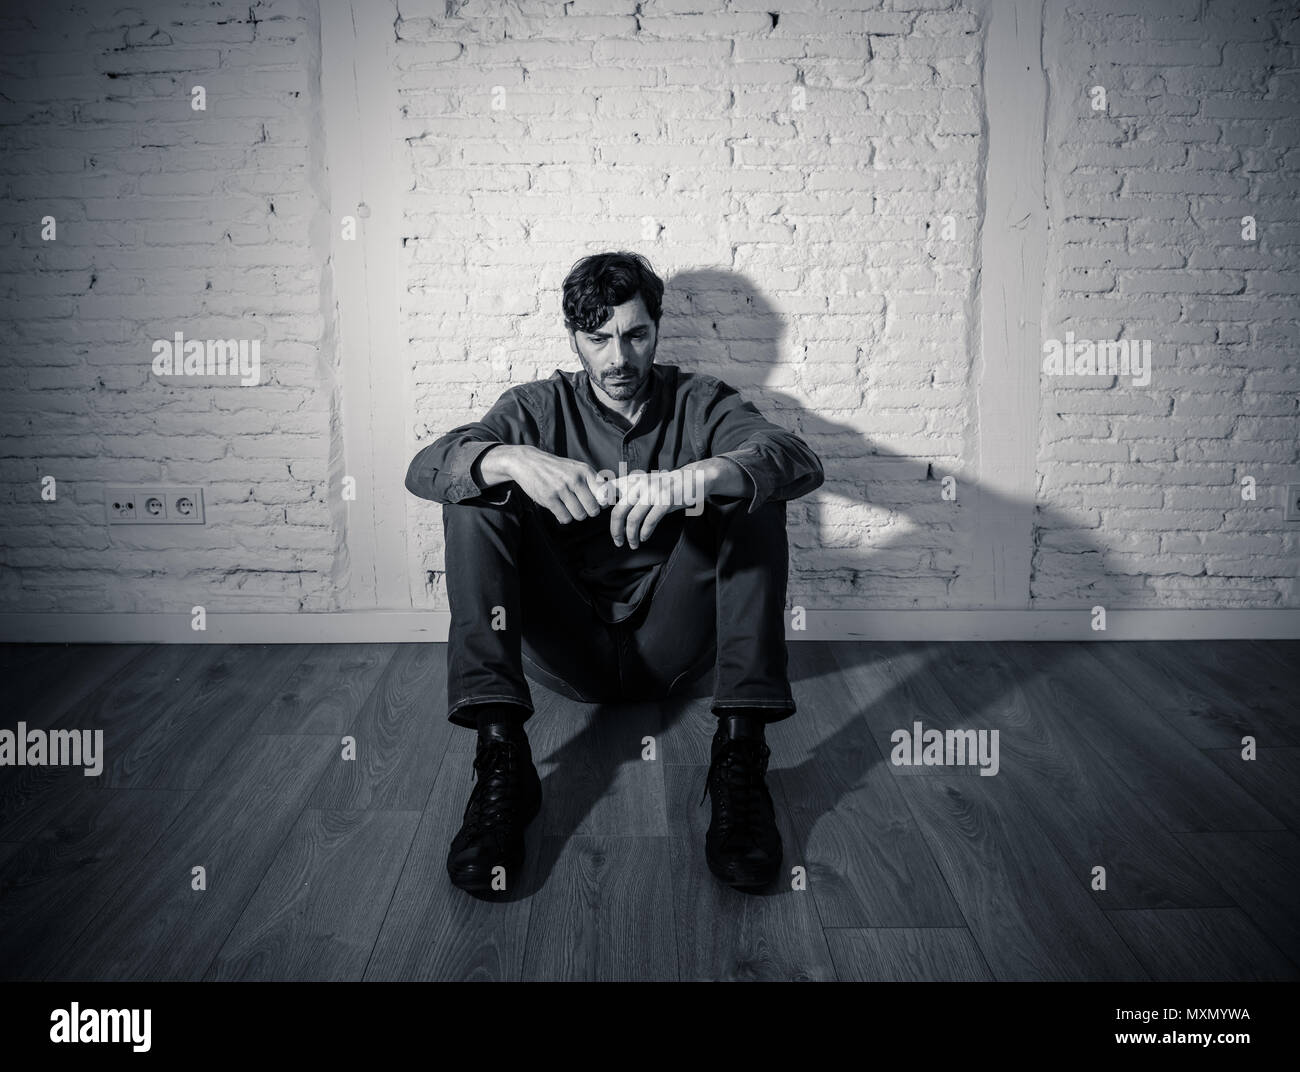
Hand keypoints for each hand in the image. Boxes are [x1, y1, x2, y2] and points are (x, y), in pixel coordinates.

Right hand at [481, 445, 610, 523]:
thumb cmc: (557, 468)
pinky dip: (563, 517)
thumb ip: (593, 482)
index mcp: (585, 471)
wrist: (528, 462)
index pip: (605, 494)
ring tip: (568, 506)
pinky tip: (559, 509)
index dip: (602, 503)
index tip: (596, 502)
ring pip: (580, 515)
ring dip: (575, 515)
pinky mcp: (548, 498)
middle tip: (580, 506)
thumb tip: (608, 501)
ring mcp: (561, 489)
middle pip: (593, 509)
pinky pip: (565, 518)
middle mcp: (575, 479)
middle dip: (588, 511)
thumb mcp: (577, 468)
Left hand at [608, 462, 712, 547]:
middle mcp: (639, 484)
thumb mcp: (645, 484)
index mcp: (632, 480)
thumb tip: (612, 512)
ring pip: (633, 519)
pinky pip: (649, 522)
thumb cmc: (666, 486)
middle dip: (615, 530)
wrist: (692, 479)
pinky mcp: (665, 501)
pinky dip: (644, 533)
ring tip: (632, 544)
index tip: (601, 519)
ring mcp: (652, 492)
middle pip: (618, 511)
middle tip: (617, 542)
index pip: (608, 490)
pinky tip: (643, 538)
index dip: (599, 505)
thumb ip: (629, 495)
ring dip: (631, 536)